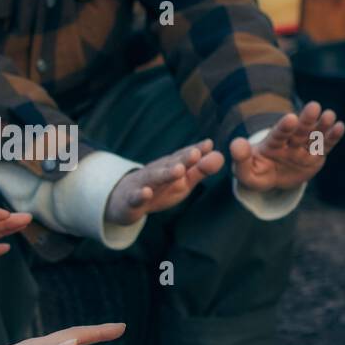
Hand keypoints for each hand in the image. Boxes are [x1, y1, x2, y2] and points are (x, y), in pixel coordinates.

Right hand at [105, 141, 224, 225]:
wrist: (124, 201)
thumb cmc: (160, 189)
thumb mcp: (182, 181)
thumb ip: (201, 170)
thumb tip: (220, 155)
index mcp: (170, 167)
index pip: (184, 157)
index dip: (196, 151)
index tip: (209, 144)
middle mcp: (157, 172)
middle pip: (171, 164)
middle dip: (184, 158)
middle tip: (197, 152)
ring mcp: (143, 184)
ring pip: (154, 178)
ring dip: (165, 173)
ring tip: (178, 169)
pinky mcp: (131, 200)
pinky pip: (135, 197)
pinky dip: (140, 195)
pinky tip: (147, 192)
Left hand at [231, 102, 344, 192]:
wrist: (271, 179)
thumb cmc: (256, 174)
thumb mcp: (245, 173)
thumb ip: (240, 159)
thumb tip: (237, 143)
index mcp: (272, 144)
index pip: (278, 134)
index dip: (284, 127)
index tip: (291, 118)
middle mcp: (289, 143)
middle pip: (298, 131)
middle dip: (306, 120)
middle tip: (314, 106)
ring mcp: (303, 149)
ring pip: (313, 136)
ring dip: (321, 125)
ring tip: (330, 115)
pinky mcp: (315, 157)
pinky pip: (325, 147)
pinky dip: (332, 137)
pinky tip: (340, 126)